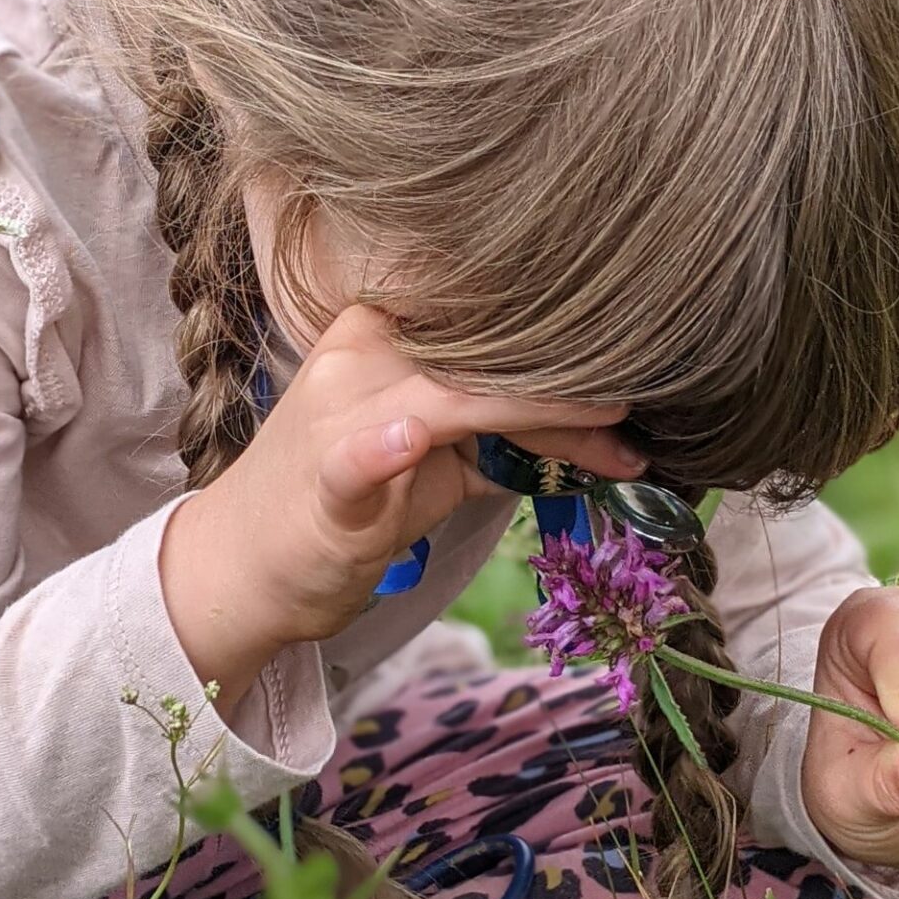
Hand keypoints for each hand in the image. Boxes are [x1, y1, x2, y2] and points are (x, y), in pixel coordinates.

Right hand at [161, 304, 643, 702]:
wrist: (240, 568)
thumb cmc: (340, 508)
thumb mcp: (434, 463)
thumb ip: (502, 438)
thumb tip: (601, 431)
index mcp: (381, 334)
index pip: (492, 331)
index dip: (569, 342)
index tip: (650, 351)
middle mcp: (360, 357)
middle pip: (488, 359)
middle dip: (576, 383)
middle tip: (658, 398)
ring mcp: (337, 417)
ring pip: (453, 397)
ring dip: (539, 412)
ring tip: (614, 421)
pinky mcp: (322, 480)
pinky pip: (356, 456)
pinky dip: (384, 449)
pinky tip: (406, 438)